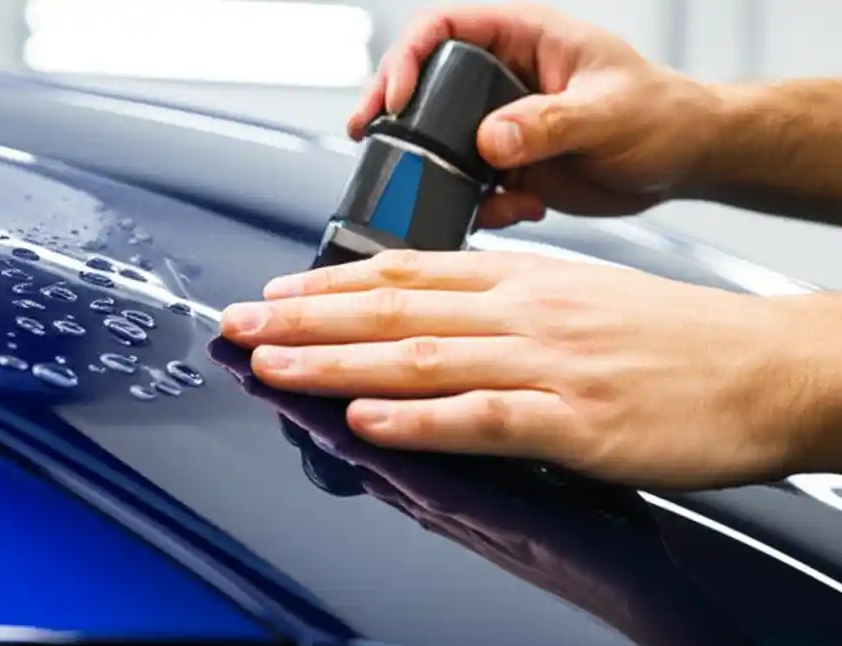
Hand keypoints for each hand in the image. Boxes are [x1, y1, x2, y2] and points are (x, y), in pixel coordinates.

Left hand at [219, 250, 841, 488]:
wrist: (766, 367)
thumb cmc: (674, 338)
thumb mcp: (576, 296)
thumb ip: (500, 306)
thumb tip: (427, 318)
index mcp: (521, 281)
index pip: (404, 273)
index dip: (328, 283)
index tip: (273, 292)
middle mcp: (522, 313)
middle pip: (393, 311)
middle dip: (304, 319)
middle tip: (239, 323)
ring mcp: (546, 365)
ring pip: (421, 359)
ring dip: (338, 364)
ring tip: (274, 365)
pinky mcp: (576, 422)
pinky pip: (484, 419)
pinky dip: (420, 421)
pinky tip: (368, 421)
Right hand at [349, 3, 718, 227]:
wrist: (683, 161)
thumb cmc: (661, 114)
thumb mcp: (609, 113)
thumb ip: (550, 123)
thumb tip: (491, 140)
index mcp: (523, 38)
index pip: (444, 28)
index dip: (409, 57)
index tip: (397, 98)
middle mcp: (501, 79)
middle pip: (422, 84)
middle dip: (392, 113)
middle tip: (367, 137)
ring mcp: (499, 125)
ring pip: (436, 142)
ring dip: (429, 170)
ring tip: (440, 192)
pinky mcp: (505, 168)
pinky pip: (466, 187)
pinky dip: (475, 206)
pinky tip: (510, 211)